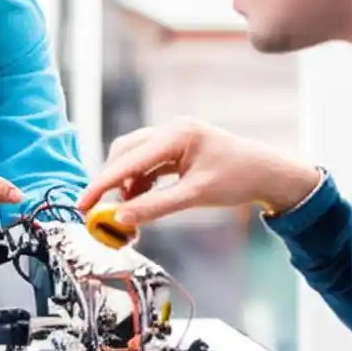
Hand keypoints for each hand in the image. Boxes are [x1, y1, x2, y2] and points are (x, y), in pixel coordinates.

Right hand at [76, 117, 320, 223]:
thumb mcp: (195, 196)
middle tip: (100, 211)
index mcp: (176, 134)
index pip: (128, 160)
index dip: (103, 183)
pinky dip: (139, 182)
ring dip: (126, 183)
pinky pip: (146, 163)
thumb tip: (121, 220)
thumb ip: (155, 207)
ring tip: (127, 211)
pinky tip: (141, 200)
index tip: (83, 204)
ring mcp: (172, 137)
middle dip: (111, 182)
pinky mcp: (175, 148)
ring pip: (133, 157)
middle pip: (125, 152)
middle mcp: (170, 130)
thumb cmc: (238, 179)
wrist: (268, 173)